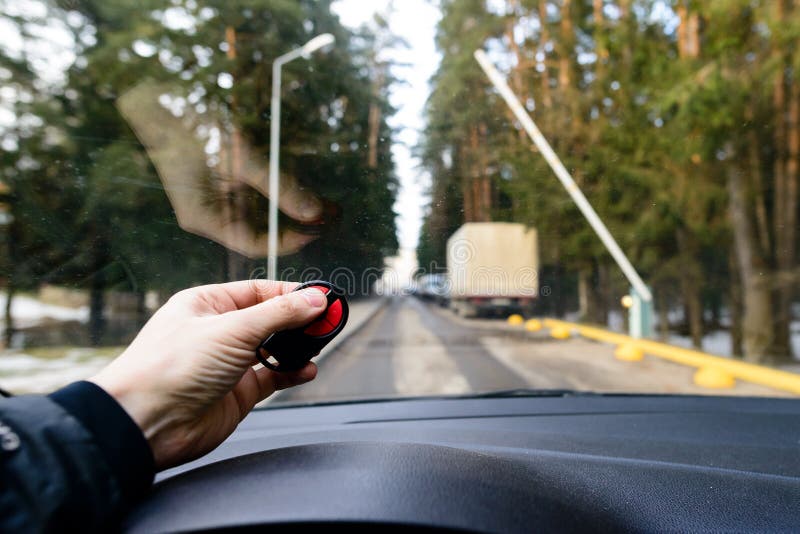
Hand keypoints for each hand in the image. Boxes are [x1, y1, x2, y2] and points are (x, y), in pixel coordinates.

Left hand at [90, 280, 326, 469]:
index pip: (259, 291)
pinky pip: (272, 377)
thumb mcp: (231, 330)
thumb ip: (278, 315)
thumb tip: (314, 300)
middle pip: (269, 319)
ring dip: (298, 347)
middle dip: (299, 321)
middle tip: (328, 323)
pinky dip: (292, 373)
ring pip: (274, 348)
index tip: (321, 299)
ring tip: (319, 346)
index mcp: (207, 305)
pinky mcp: (236, 392)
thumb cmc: (170, 368)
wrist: (146, 424)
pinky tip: (307, 370)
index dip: (292, 294)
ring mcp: (227, 363)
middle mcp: (217, 331)